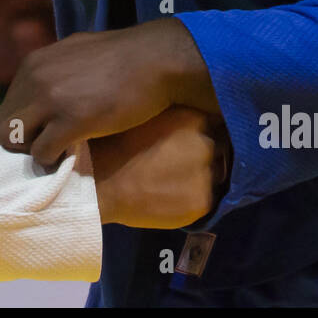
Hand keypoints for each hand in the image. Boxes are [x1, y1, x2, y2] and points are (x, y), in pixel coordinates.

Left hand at [0, 18, 219, 166]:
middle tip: (48, 147)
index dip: (22, 126)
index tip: (41, 134)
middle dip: (21, 143)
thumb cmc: (124, 57)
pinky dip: (53, 161)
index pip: (5, 107)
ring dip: (33, 152)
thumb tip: (44, 89)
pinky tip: (72, 155)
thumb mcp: (77, 53)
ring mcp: (51, 100)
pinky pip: (42, 154)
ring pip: (13, 142)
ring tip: (58, 152)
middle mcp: (35, 79)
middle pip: (2, 127)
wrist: (157, 59)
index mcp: (34, 64)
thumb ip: (54, 71)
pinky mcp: (72, 121)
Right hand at [91, 106, 230, 229]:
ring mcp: (206, 173)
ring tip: (173, 181)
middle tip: (179, 163)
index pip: (214, 123)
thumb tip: (195, 119)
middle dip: (204, 154)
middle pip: (219, 148)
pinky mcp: (202, 202)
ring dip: (202, 176)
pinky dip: (193, 198)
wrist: (99, 183)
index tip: (187, 140)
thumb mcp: (148, 115)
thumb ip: (176, 117)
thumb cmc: (115, 144)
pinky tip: (170, 196)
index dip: (202, 132)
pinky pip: (208, 199)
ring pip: (215, 175)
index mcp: (193, 116)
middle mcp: (206, 142)